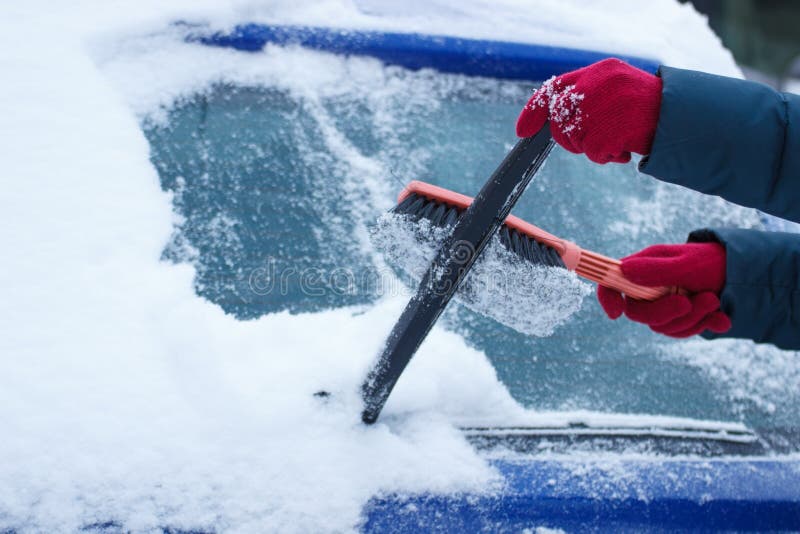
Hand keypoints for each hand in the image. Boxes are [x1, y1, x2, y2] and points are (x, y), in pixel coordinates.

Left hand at [516, 58, 661, 163]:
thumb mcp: (616, 91)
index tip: (522, 130)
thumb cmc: (648, 110)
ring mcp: (607, 106)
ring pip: (575, 139)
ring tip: (617, 142)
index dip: (534, 110)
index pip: (555, 87)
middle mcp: (600, 84)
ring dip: (592, 149)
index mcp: (601, 71)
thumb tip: (551, 118)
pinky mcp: (614, 127)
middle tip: (594, 143)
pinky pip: (593, 152)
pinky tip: (624, 150)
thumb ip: (587, 96)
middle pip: (560, 120)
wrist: (686, 118)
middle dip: (569, 139)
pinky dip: (606, 157)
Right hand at [597, 243, 731, 337]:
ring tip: (713, 300)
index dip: (608, 298)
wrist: (742, 273)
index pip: (613, 283)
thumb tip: (623, 270)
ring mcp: (663, 305)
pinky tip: (721, 318)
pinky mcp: (680, 318)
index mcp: (642, 269)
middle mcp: (648, 289)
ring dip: (692, 317)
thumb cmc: (711, 261)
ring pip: (662, 326)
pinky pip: (681, 332)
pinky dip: (703, 325)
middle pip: (638, 313)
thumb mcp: (686, 263)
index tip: (615, 313)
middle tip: (690, 301)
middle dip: (666, 312)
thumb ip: (656, 270)